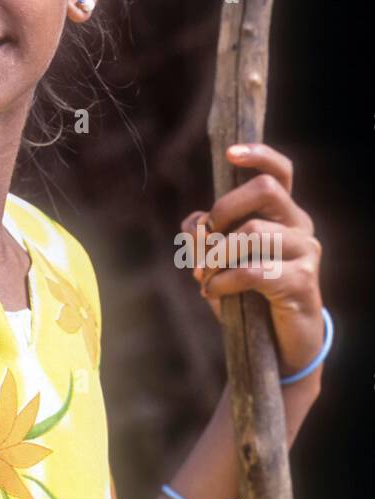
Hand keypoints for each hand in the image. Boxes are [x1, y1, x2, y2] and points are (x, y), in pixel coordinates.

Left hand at [180, 143, 324, 382]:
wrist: (279, 345)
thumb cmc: (248, 295)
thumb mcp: (220, 261)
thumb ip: (204, 236)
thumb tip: (193, 224)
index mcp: (282, 213)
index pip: (279, 171)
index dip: (258, 155)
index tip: (230, 153)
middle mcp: (299, 225)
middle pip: (265, 190)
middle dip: (224, 208)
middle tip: (207, 239)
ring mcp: (305, 252)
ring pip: (253, 232)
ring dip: (217, 254)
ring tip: (205, 276)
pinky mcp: (303, 281)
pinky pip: (253, 270)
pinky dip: (223, 280)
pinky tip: (212, 291)